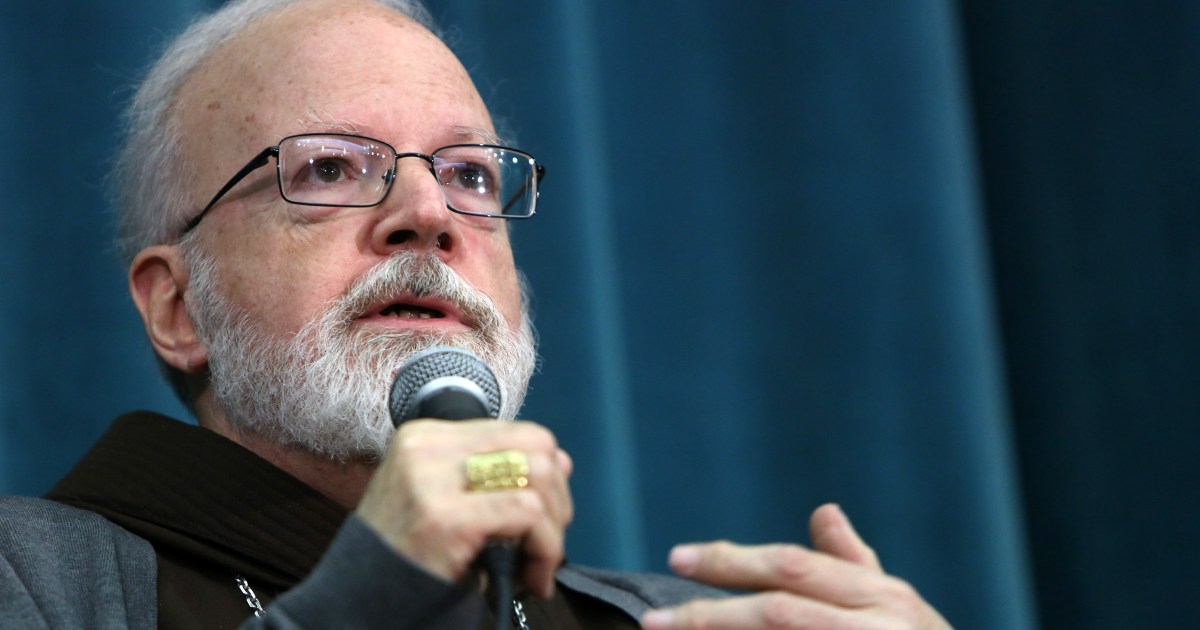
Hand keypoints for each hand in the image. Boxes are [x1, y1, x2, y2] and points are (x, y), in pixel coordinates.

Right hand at [356, 419, 573, 597]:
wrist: (358, 602)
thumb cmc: (408, 556)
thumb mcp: (445, 500)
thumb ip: (494, 475)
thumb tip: (562, 461)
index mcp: (426, 435)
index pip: (519, 432)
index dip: (548, 475)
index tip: (547, 517)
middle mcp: (426, 447)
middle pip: (535, 447)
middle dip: (557, 500)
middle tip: (547, 543)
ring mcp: (432, 479)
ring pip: (537, 476)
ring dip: (553, 529)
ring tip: (536, 565)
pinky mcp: (445, 516)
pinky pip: (527, 513)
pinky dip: (545, 547)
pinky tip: (532, 576)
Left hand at [641, 504, 950, 628]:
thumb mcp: (897, 604)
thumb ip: (853, 562)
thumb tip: (823, 511)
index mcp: (881, 594)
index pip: (791, 566)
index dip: (730, 560)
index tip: (676, 558)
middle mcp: (874, 625)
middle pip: (778, 611)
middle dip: (711, 614)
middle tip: (653, 619)